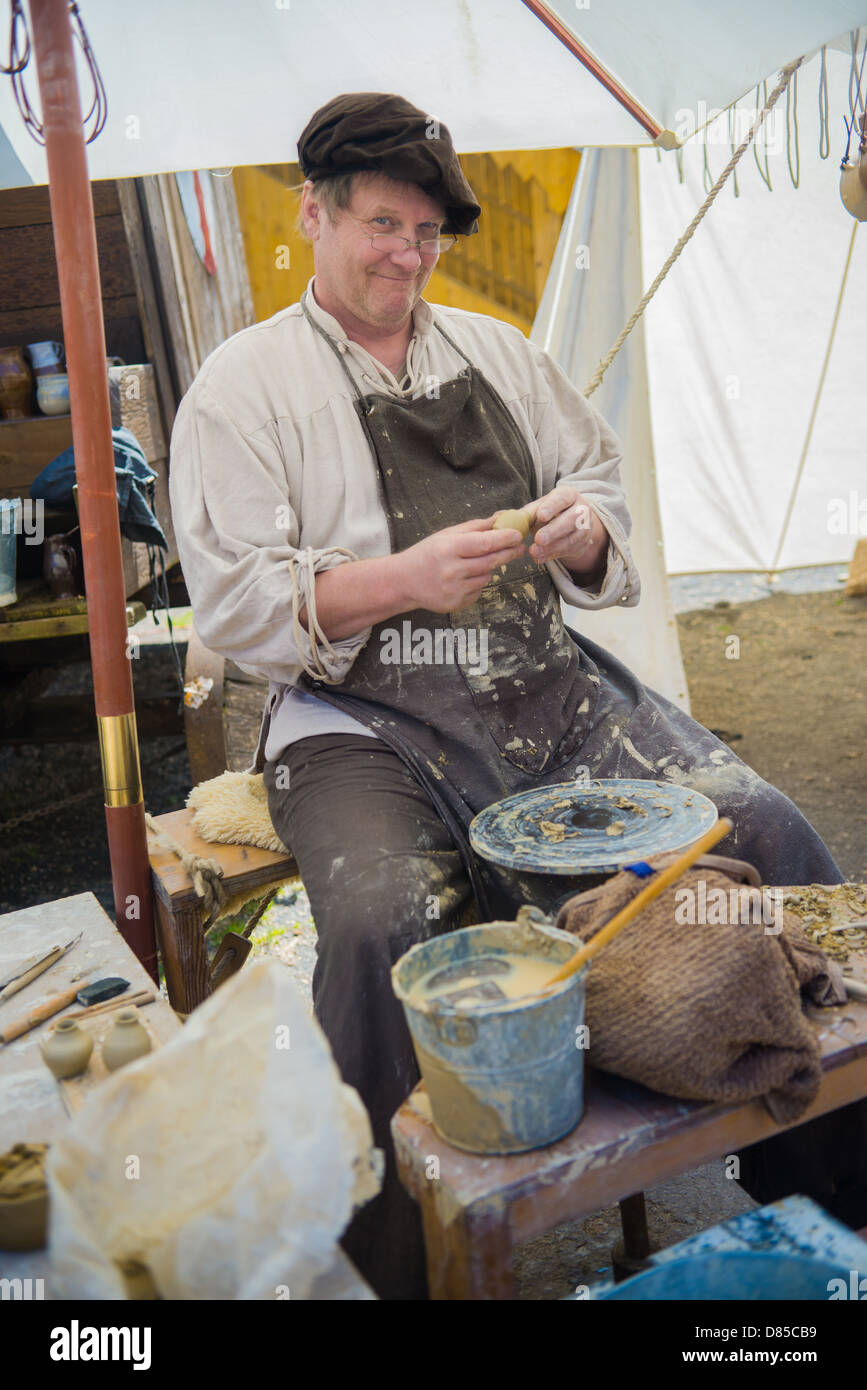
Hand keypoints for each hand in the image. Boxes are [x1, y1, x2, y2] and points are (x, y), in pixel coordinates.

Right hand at [398, 516, 525, 612]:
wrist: (403, 581)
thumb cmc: (426, 554)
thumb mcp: (445, 535)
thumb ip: (474, 527)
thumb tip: (500, 518)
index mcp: (448, 548)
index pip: (484, 543)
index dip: (504, 539)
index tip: (518, 535)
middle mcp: (452, 570)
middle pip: (490, 561)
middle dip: (508, 553)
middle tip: (519, 548)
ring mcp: (454, 589)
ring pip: (486, 577)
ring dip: (488, 568)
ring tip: (475, 563)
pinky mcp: (456, 603)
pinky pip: (478, 590)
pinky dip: (477, 582)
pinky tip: (464, 578)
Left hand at [527, 486, 607, 576]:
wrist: (573, 524)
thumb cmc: (553, 512)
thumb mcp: (542, 506)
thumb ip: (530, 512)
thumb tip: (516, 520)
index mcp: (569, 495)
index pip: (563, 498)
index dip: (552, 507)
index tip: (541, 515)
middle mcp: (581, 510)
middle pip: (571, 520)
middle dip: (553, 530)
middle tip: (538, 539)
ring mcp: (585, 528)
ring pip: (571, 538)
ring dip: (552, 547)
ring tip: (534, 551)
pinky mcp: (582, 544)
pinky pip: (568, 551)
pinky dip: (552, 555)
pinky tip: (539, 558)